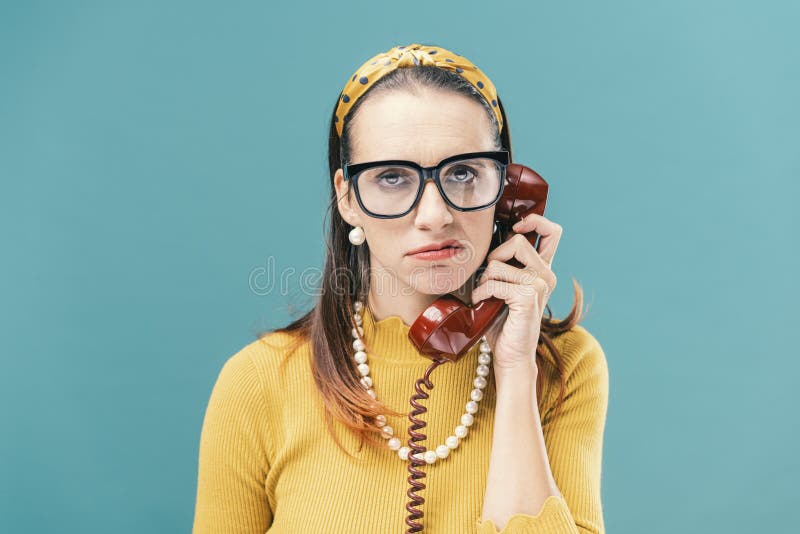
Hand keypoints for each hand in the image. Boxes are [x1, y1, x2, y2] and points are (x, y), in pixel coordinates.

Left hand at [470, 213, 561, 373]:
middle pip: (518, 241)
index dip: (535, 221)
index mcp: (542, 269)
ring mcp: (540, 285)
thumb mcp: (504, 285)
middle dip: (494, 257)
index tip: (515, 229)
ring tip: (484, 296)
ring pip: (499, 263)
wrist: (509, 354)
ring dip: (483, 280)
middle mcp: (546, 275)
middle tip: (488, 279)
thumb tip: (486, 241)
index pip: (553, 231)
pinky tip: (481, 304)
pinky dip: (481, 293)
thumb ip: (504, 264)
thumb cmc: (501, 320)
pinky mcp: (528, 296)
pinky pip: (494, 283)